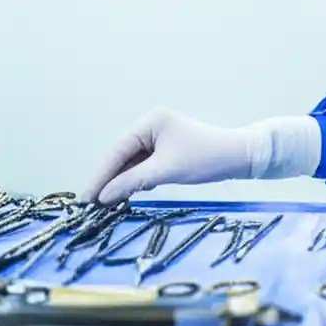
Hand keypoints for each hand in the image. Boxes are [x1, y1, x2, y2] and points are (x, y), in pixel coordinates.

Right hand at [83, 107, 321, 205]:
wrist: (239, 157)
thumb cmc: (206, 159)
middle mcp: (152, 125)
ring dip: (122, 182)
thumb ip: (132, 182)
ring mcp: (160, 137)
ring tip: (105, 204)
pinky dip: (136, 181)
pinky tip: (127, 195)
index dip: (101, 175)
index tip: (86, 197)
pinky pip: (144, 166)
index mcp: (151, 121)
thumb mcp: (165, 171)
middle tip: (91, 204)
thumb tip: (103, 196)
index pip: (118, 150)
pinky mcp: (167, 150)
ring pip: (132, 163)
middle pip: (122, 156)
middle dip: (109, 180)